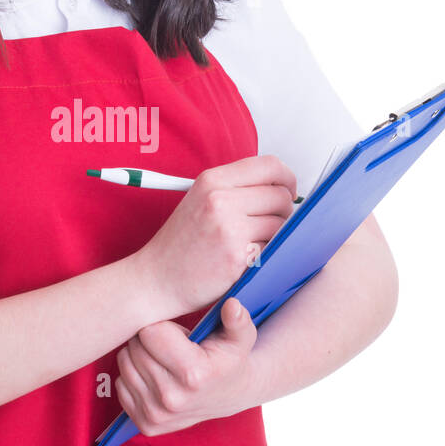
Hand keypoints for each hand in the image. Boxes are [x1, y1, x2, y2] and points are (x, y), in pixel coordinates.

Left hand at [114, 296, 262, 436]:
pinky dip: (135, 376)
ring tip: (166, 360)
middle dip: (150, 340)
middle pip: (135, 347)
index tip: (180, 335)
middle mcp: (172, 399)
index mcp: (194, 375)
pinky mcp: (146, 425)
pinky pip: (121, 384)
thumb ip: (237, 320)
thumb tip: (232, 305)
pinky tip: (157, 376)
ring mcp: (157, 415)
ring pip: (125, 363)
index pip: (149, 333)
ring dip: (140, 356)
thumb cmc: (230, 358)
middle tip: (172, 347)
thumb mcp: (241, 337)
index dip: (163, 327)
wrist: (231, 395)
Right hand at [132, 155, 297, 320]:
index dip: (286, 178)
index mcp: (212, 180)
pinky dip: (266, 255)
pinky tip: (246, 260)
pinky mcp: (238, 257)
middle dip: (283, 211)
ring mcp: (230, 229)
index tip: (288, 191)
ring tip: (252, 244)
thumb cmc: (180, 244)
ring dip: (275, 236)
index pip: (269, 165)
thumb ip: (236, 188)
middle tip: (268, 225)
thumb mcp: (201, 200)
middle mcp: (220, 200)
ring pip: (281, 224)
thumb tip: (282, 186)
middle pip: (280, 196)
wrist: (156, 280)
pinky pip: (273, 249)